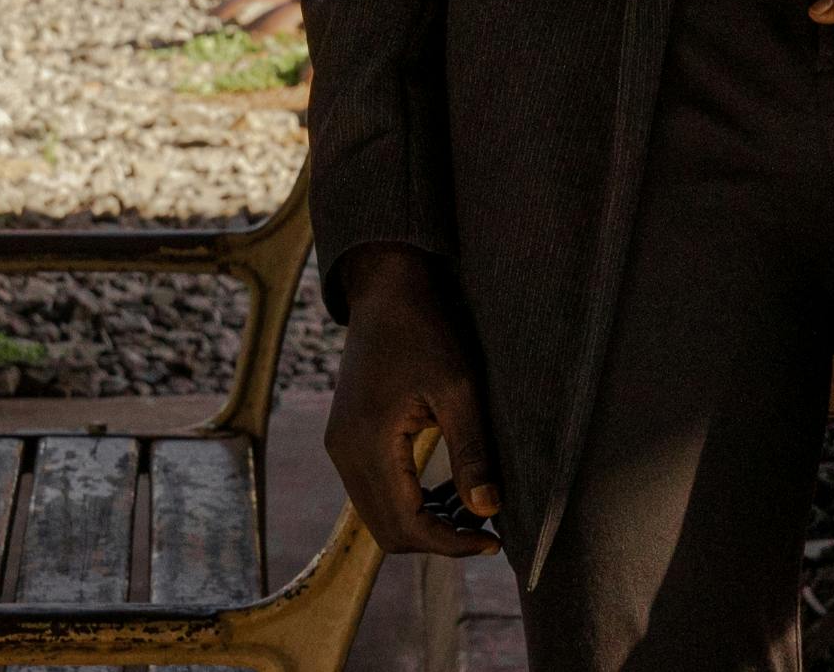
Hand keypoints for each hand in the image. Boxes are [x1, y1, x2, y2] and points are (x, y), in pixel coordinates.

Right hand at [323, 244, 501, 556]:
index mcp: (368, 444)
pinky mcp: (347, 439)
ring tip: (473, 508)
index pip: (406, 525)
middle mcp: (345, 454)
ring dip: (424, 521)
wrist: (387, 290)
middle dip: (438, 538)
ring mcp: (341, 448)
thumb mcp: (458, 388)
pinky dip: (409, 501)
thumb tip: (487, 511)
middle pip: (388, 531)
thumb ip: (471, 452)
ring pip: (379, 515)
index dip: (450, 543)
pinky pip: (375, 491)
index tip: (492, 541)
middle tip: (485, 529)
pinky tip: (446, 487)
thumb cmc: (427, 330)